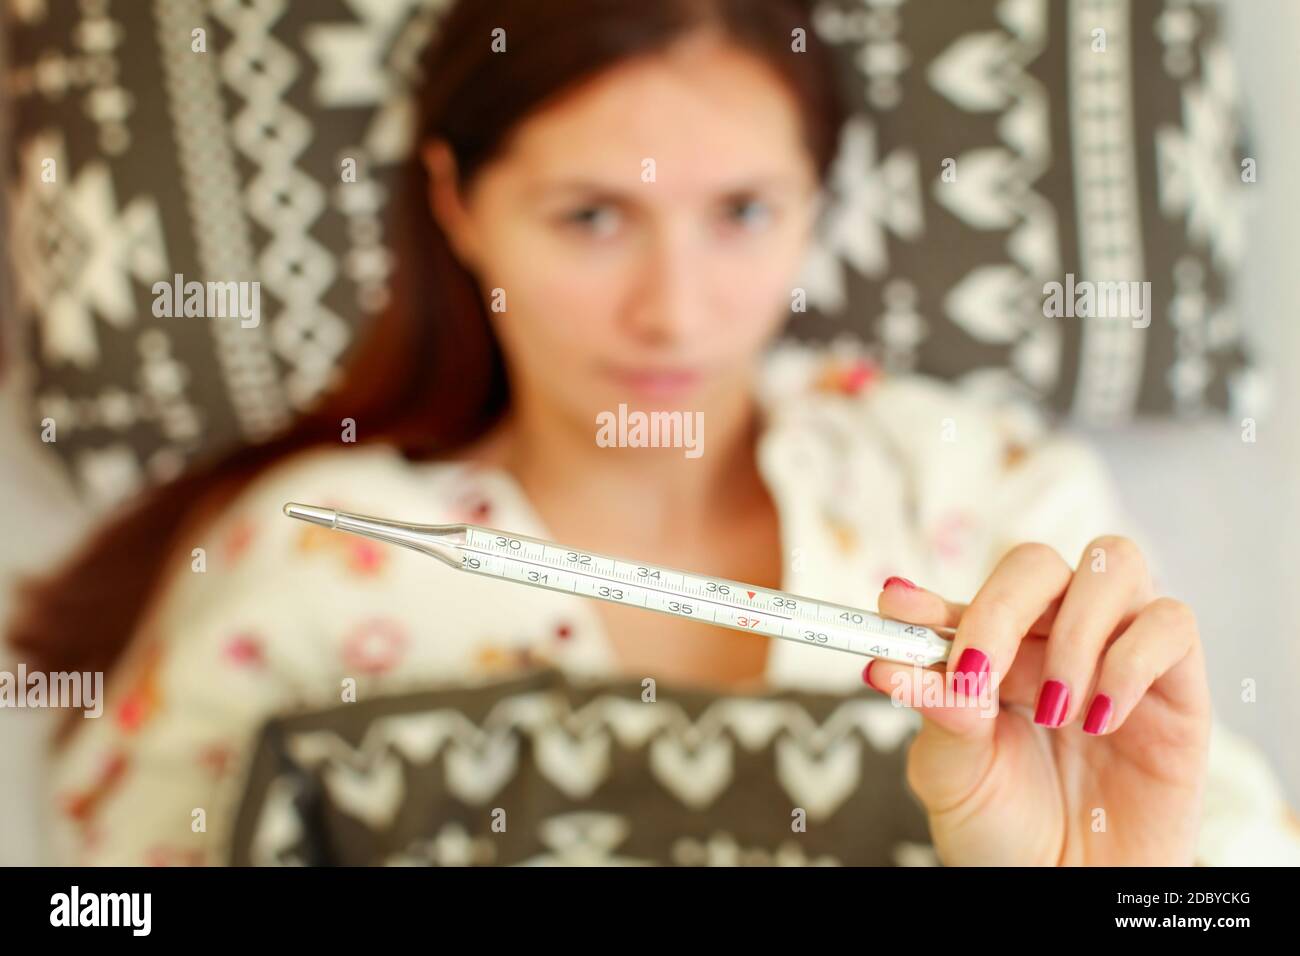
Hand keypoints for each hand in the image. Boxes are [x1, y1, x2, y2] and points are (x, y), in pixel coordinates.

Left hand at [863, 538, 1211, 865]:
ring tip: (1054, 711)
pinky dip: (1131, 661)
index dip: (930, 600)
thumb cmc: (1005, 834)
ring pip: (1115, 563)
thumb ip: (938, 716)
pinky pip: (1171, 623)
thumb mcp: (953, 778)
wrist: (1068, 894)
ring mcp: (1117, 655)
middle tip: (977, 673)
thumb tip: (896, 662)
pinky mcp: (1178, 688)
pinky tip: (1101, 720)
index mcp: (991, 654)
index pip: (965, 598)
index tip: (896, 612)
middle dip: (1000, 607)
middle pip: (1037, 564)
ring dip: (1075, 632)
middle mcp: (1054, 640)